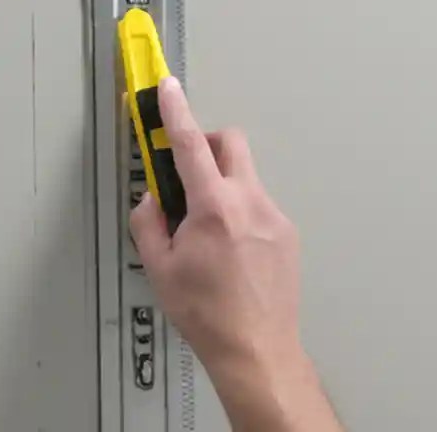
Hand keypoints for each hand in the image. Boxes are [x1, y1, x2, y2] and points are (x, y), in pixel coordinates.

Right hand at [130, 77, 339, 431]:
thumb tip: (151, 200)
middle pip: (230, 142)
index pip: (189, 144)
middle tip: (185, 168)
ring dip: (221, 183)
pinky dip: (238, 210)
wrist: (257, 350)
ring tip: (205, 228)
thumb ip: (149, 223)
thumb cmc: (206, 315)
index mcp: (213, 208)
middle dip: (206, 142)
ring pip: (245, 176)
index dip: (175, 110)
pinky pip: (258, 204)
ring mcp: (274, 217)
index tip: (168, 86)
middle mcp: (249, 203)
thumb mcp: (160, 269)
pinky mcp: (288, 234)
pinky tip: (228, 249)